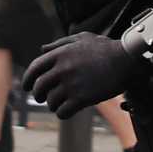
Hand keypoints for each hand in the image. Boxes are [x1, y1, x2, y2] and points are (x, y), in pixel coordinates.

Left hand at [22, 32, 137, 118]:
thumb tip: (41, 49)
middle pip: (39, 87)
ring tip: (60, 103)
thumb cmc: (105, 48)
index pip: (34, 68)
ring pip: (51, 101)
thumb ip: (59, 44)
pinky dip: (63, 113)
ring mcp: (72, 84)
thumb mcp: (82, 38)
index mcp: (60, 54)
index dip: (27, 79)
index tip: (26, 87)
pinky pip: (63, 112)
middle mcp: (63, 69)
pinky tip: (68, 111)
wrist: (126, 60)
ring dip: (53, 105)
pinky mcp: (82, 98)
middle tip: (42, 98)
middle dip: (38, 95)